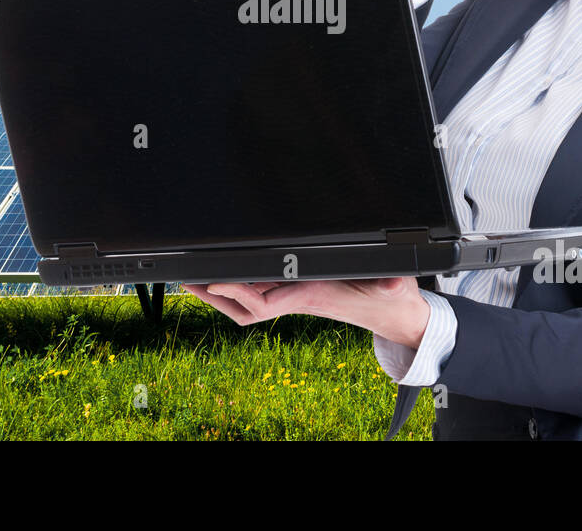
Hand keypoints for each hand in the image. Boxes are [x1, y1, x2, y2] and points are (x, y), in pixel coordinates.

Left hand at [182, 277, 431, 349]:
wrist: (391, 309)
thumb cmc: (388, 296)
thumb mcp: (392, 286)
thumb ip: (392, 283)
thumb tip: (393, 283)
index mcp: (309, 296)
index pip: (263, 299)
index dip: (236, 291)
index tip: (214, 279)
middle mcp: (295, 297)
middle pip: (244, 304)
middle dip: (215, 293)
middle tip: (188, 278)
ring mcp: (294, 294)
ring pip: (247, 300)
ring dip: (221, 291)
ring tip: (196, 277)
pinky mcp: (297, 288)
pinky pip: (260, 290)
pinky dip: (240, 283)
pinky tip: (228, 273)